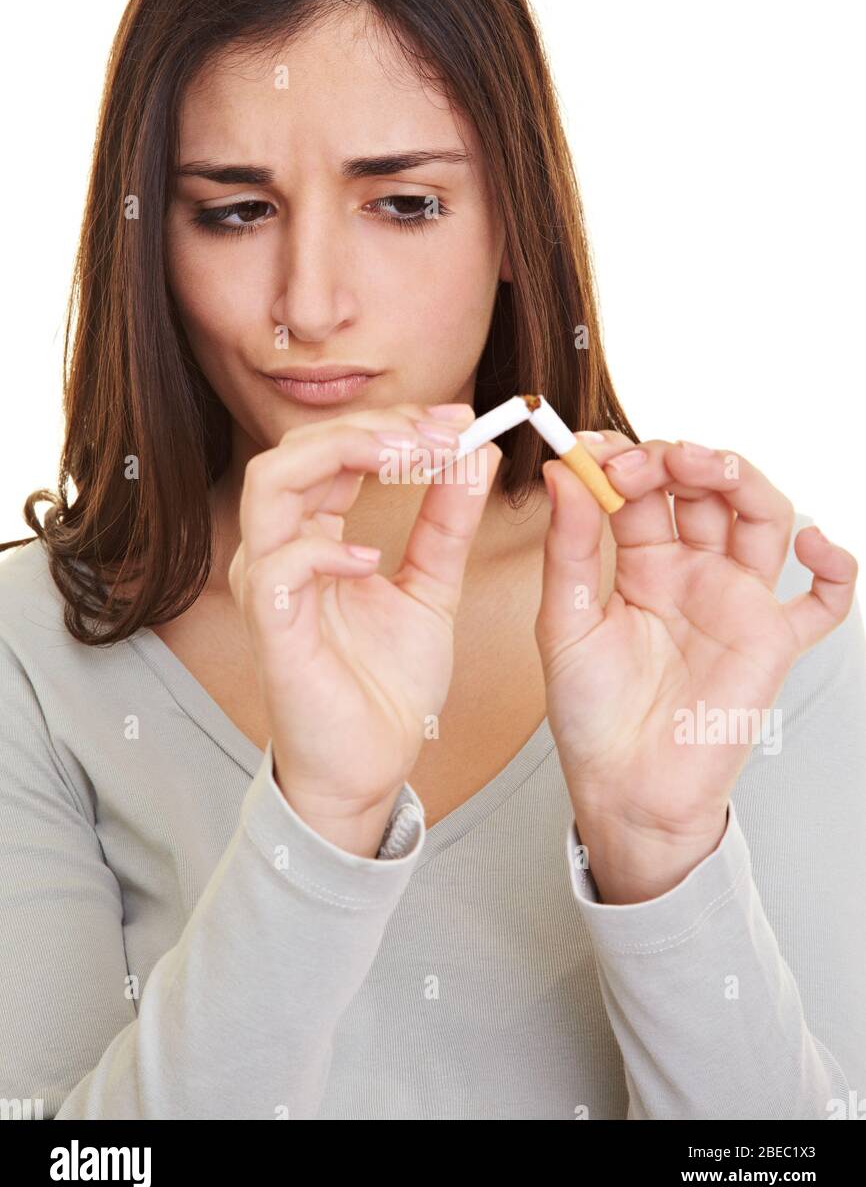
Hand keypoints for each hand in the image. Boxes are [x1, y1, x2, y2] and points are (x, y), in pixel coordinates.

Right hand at [228, 402, 502, 854]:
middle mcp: (280, 550)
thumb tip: (474, 452)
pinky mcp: (272, 629)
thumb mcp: (432, 586)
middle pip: (296, 449)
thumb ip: (447, 522)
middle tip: (439, 432)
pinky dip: (325, 549)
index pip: (334, 449)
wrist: (372, 766)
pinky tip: (372, 558)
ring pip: (271, 485)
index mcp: (312, 535)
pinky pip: (279, 566)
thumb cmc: (385, 683)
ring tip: (408, 461)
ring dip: (343, 458)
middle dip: (372, 428)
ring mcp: (269, 587)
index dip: (394, 423)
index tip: (460, 420)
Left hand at [536, 433, 857, 901]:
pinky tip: (813, 543)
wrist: (625, 791)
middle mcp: (695, 571)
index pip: (645, 486)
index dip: (624, 459)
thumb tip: (562, 471)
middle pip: (706, 488)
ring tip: (706, 468)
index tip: (592, 450)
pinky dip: (836, 567)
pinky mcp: (773, 641)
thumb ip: (568, 548)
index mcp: (642, 560)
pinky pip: (824, 602)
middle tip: (643, 465)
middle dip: (678, 459)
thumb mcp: (565, 623)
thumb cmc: (592, 715)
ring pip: (763, 517)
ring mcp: (738, 601)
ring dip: (743, 480)